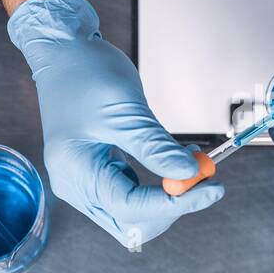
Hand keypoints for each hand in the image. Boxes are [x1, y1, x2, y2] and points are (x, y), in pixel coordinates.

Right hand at [7, 0, 222, 246]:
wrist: (64, 51)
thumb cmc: (83, 73)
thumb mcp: (126, 111)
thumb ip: (157, 148)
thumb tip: (189, 175)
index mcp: (75, 171)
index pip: (131, 207)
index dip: (175, 203)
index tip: (209, 188)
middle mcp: (75, 184)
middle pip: (131, 221)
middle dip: (170, 206)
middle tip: (201, 179)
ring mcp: (83, 181)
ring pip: (133, 213)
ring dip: (165, 197)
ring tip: (190, 166)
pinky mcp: (95, 172)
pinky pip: (130, 193)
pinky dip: (157, 185)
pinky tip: (173, 161)